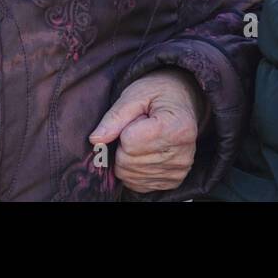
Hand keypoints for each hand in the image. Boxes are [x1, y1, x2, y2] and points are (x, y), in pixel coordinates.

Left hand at [89, 67, 207, 193]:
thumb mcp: (136, 94)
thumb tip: (96, 140)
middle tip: (139, 128)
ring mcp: (179, 170)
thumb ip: (115, 116)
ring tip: (144, 138)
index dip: (125, 129)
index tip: (139, 118)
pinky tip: (146, 152)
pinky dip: (134, 169)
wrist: (182, 100)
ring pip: (129, 175)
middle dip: (124, 145)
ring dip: (128, 157)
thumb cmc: (158, 93)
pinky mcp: (173, 180)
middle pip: (127, 162)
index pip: (128, 142)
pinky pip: (137, 184)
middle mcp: (182, 154)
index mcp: (176, 128)